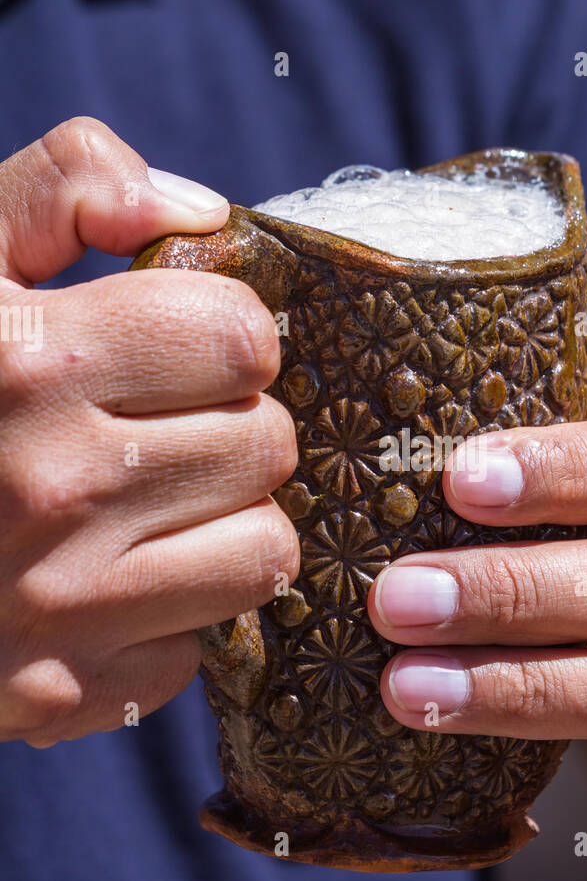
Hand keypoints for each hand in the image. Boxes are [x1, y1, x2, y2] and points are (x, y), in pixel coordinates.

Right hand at [0, 118, 297, 746]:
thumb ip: (62, 189)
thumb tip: (189, 210)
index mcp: (28, 361)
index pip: (240, 338)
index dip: (222, 333)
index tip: (184, 346)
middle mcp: (49, 486)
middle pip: (265, 445)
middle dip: (232, 423)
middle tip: (167, 427)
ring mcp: (52, 604)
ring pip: (261, 554)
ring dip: (225, 523)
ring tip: (153, 504)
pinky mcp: (51, 691)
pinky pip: (195, 652)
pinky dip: (167, 620)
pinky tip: (103, 585)